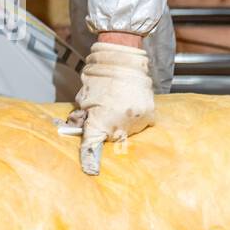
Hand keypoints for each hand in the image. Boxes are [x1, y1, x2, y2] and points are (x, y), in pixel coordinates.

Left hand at [68, 40, 154, 175]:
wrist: (124, 60)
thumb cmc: (99, 77)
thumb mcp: (84, 98)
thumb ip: (82, 117)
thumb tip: (79, 128)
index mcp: (100, 120)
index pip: (92, 145)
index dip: (89, 158)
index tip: (90, 170)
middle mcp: (119, 124)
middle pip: (110, 139)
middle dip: (105, 131)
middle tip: (104, 114)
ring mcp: (136, 121)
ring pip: (126, 133)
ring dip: (120, 125)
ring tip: (118, 105)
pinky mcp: (149, 116)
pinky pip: (140, 125)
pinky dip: (134, 120)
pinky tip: (129, 105)